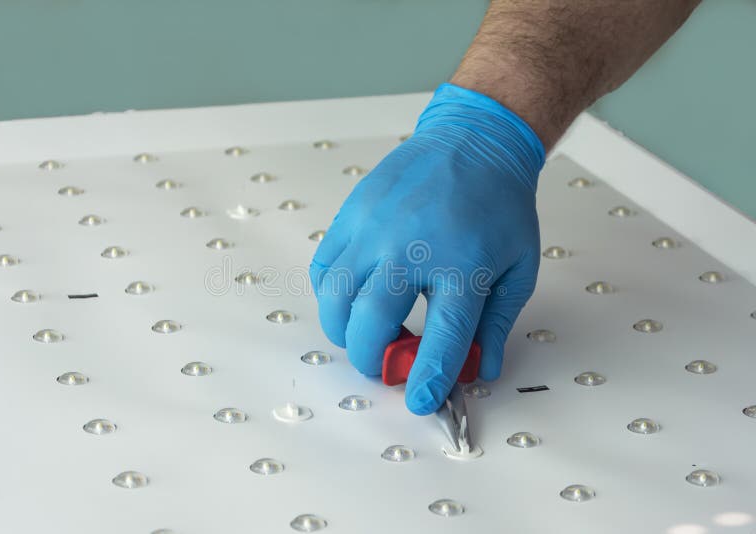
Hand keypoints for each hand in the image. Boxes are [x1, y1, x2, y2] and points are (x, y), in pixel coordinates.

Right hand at [310, 83, 544, 414]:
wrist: (473, 142)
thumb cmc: (499, 204)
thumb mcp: (518, 268)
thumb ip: (497, 323)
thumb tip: (480, 368)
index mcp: (462, 267)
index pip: (440, 340)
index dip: (426, 379)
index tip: (418, 400)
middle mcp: (410, 250)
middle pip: (370, 324)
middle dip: (372, 360)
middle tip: (385, 365)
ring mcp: (374, 230)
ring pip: (334, 299)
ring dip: (343, 331)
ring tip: (364, 332)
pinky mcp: (352, 214)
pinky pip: (324, 268)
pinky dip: (331, 294)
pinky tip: (353, 297)